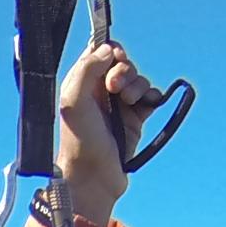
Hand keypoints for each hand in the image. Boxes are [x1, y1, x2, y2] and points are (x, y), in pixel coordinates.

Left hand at [52, 42, 163, 226]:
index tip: (112, 62)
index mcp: (81, 83)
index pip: (101, 52)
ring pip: (138, 80)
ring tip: (128, 103)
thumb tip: (109, 49)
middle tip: (115, 88)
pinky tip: (146, 105)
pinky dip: (151, 97)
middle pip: (123, 64)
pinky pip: (150, 98)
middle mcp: (99, 92)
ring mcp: (118, 106)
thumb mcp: (74, 100)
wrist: (94, 177)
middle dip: (125, 71)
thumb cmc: (79, 141)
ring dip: (137, 86)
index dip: (111, 52)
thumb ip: (87, 69)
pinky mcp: (134, 120)